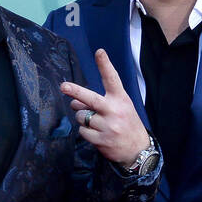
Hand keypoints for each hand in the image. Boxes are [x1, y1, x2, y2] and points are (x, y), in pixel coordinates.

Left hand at [61, 49, 150, 165]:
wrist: (138, 149)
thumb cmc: (126, 123)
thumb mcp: (120, 107)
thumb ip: (98, 102)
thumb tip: (73, 102)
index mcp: (120, 99)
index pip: (112, 79)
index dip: (105, 65)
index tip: (99, 52)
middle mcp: (114, 111)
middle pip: (91, 99)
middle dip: (76, 92)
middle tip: (64, 86)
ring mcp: (108, 126)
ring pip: (81, 116)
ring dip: (82, 118)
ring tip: (95, 122)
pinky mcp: (101, 140)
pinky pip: (83, 131)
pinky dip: (85, 131)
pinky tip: (96, 133)